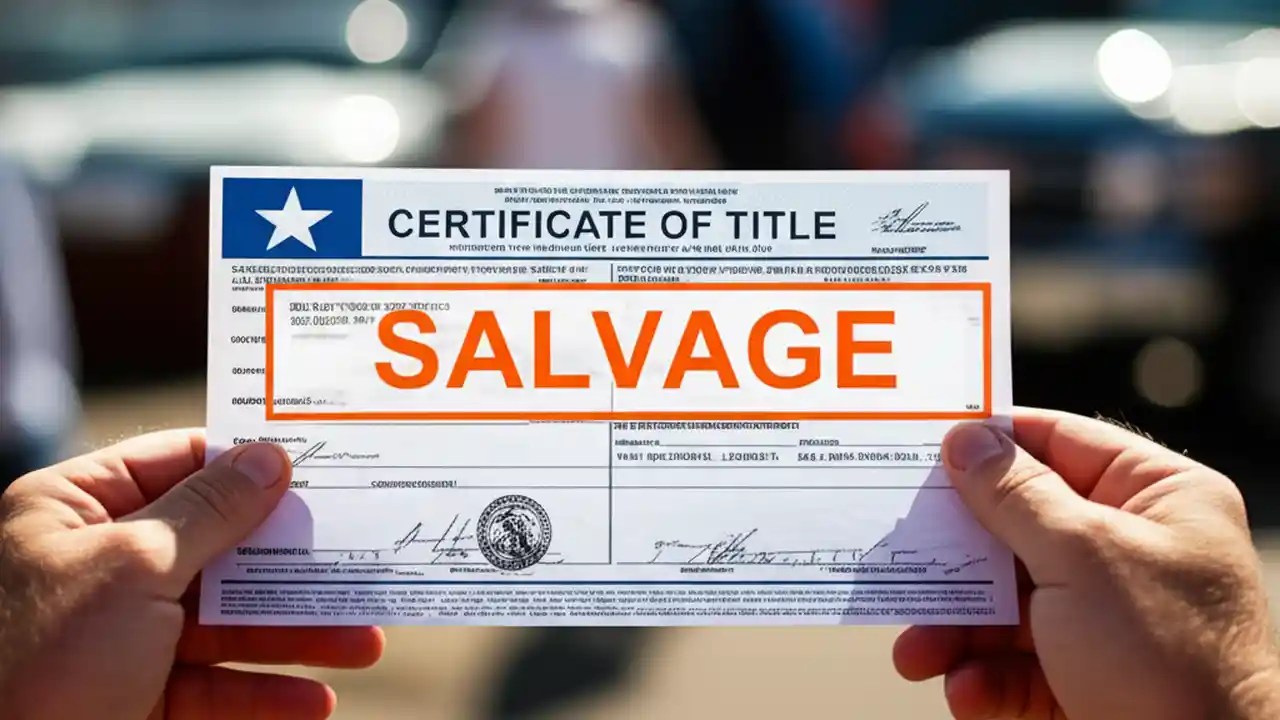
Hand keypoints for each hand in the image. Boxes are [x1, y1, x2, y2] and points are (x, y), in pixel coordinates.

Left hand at [0, 430, 384, 719]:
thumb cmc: (41, 658)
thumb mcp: (135, 567)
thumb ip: (211, 511)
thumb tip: (270, 456)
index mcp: (75, 511)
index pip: (179, 465)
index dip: (251, 467)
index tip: (322, 470)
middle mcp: (99, 565)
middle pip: (218, 549)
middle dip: (291, 566)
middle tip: (356, 559)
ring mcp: (119, 634)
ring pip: (227, 622)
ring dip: (295, 635)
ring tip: (363, 643)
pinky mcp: (135, 695)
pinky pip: (213, 686)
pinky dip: (263, 693)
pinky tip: (311, 701)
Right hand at [893, 408, 1279, 719]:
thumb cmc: (1168, 656)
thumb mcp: (1081, 557)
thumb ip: (1015, 494)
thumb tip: (966, 438)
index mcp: (1159, 499)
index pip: (1061, 442)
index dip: (992, 442)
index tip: (924, 445)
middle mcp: (1136, 551)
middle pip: (1019, 529)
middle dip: (958, 559)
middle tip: (904, 555)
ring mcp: (1112, 619)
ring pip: (1009, 604)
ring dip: (957, 630)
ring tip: (916, 653)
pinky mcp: (1091, 678)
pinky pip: (1020, 663)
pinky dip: (986, 678)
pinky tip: (967, 692)